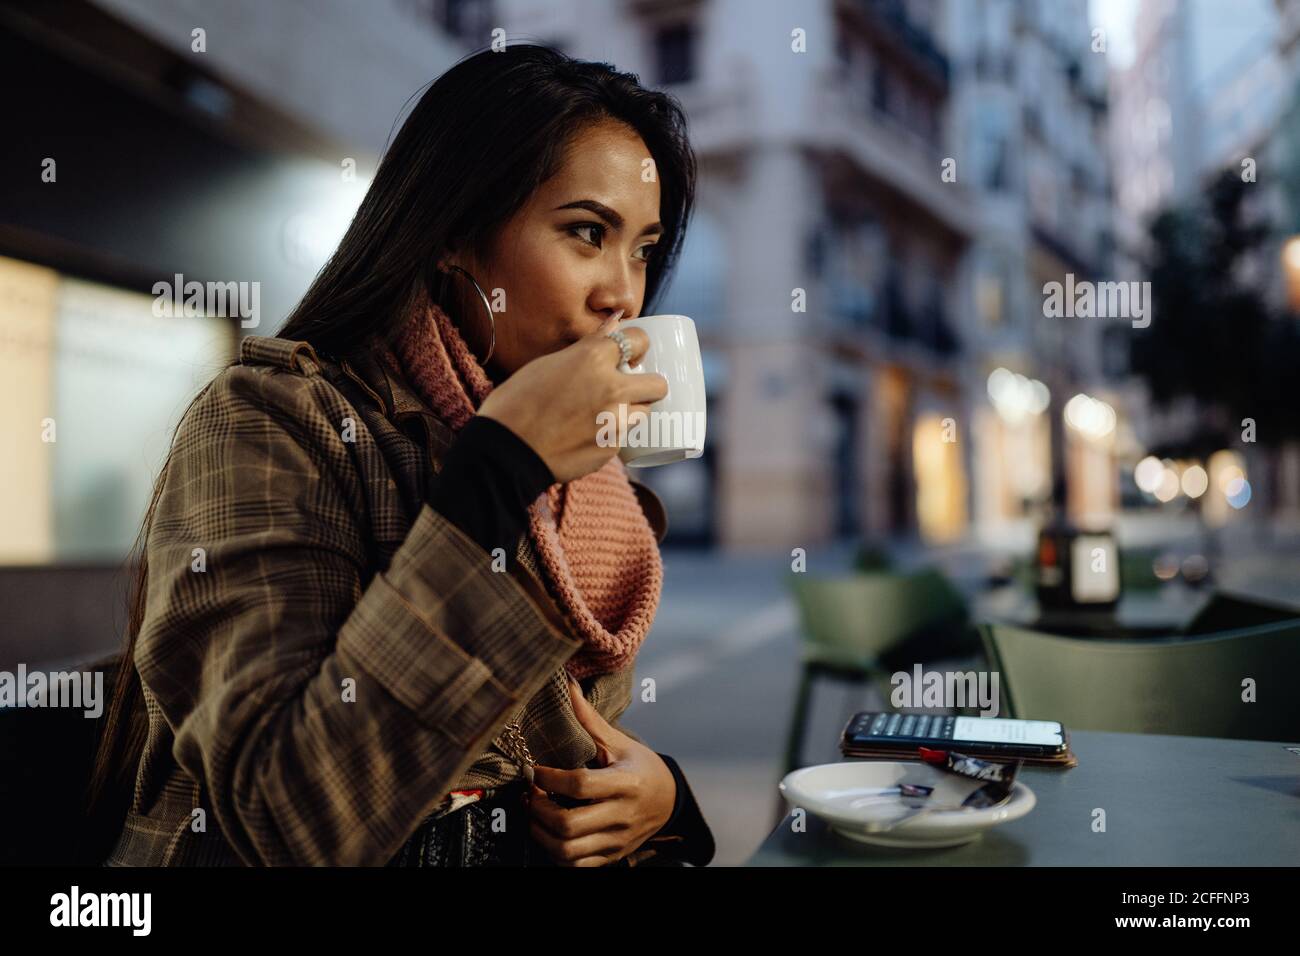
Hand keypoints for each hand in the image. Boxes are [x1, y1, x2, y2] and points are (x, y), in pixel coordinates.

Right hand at [477, 316, 667, 482]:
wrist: (505, 452)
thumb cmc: (516, 402)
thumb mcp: (546, 364)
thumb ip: (586, 347)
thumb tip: (613, 323)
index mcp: (594, 358)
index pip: (639, 340)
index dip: (636, 345)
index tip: (630, 353)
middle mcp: (613, 389)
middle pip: (658, 384)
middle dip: (648, 384)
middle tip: (628, 387)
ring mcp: (616, 423)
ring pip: (644, 413)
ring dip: (631, 411)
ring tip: (604, 413)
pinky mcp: (611, 450)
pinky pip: (621, 438)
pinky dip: (609, 436)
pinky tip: (585, 436)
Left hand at [525, 674, 676, 866]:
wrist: (670, 801)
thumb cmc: (640, 767)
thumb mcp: (619, 743)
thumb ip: (589, 720)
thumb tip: (567, 685)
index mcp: (625, 783)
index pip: (580, 785)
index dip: (548, 778)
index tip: (533, 769)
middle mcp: (622, 815)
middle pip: (569, 824)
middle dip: (538, 810)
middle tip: (529, 794)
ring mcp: (617, 840)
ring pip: (567, 851)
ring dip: (540, 835)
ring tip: (533, 814)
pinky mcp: (612, 856)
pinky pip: (576, 865)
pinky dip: (555, 853)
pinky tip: (547, 833)